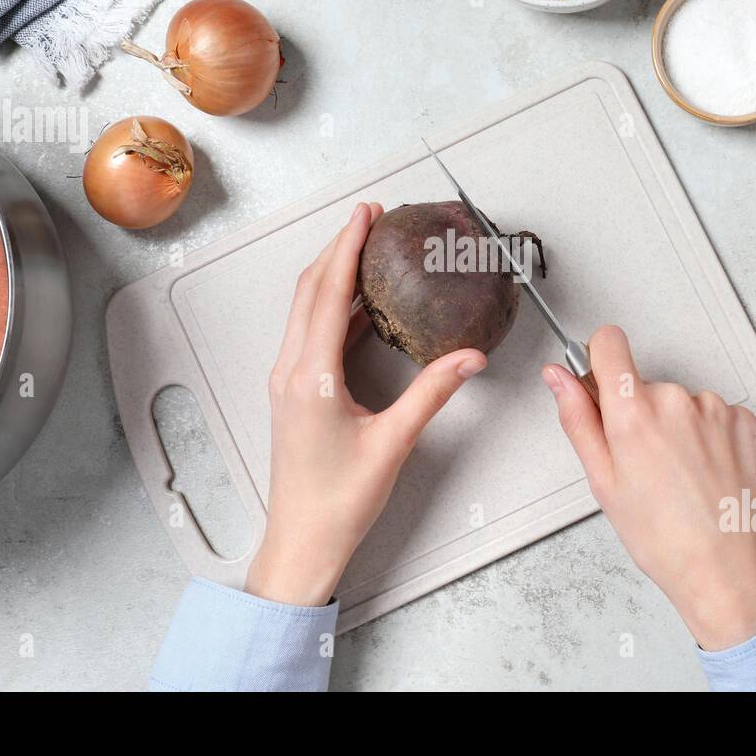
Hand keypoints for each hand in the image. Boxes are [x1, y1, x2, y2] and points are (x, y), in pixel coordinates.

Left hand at [246, 202, 486, 605]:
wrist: (302, 540)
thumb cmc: (339, 501)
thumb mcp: (394, 442)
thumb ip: (433, 392)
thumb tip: (468, 357)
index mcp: (311, 377)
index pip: (329, 292)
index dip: (348, 247)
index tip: (367, 215)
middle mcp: (291, 370)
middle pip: (311, 290)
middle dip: (339, 249)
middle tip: (372, 220)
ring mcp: (288, 380)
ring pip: (307, 309)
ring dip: (334, 275)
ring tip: (368, 251)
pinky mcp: (294, 392)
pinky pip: (311, 334)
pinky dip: (335, 309)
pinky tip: (364, 306)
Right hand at [542, 326, 755, 650]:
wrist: (726, 569)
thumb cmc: (663, 538)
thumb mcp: (602, 481)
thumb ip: (578, 418)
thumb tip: (558, 377)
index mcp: (633, 412)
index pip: (609, 342)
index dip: (600, 361)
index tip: (602, 386)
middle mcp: (676, 400)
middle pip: (645, 383)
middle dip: (639, 414)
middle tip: (644, 466)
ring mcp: (715, 408)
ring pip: (680, 402)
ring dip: (676, 427)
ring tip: (680, 477)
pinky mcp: (744, 421)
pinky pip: (714, 413)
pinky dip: (707, 436)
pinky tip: (705, 473)